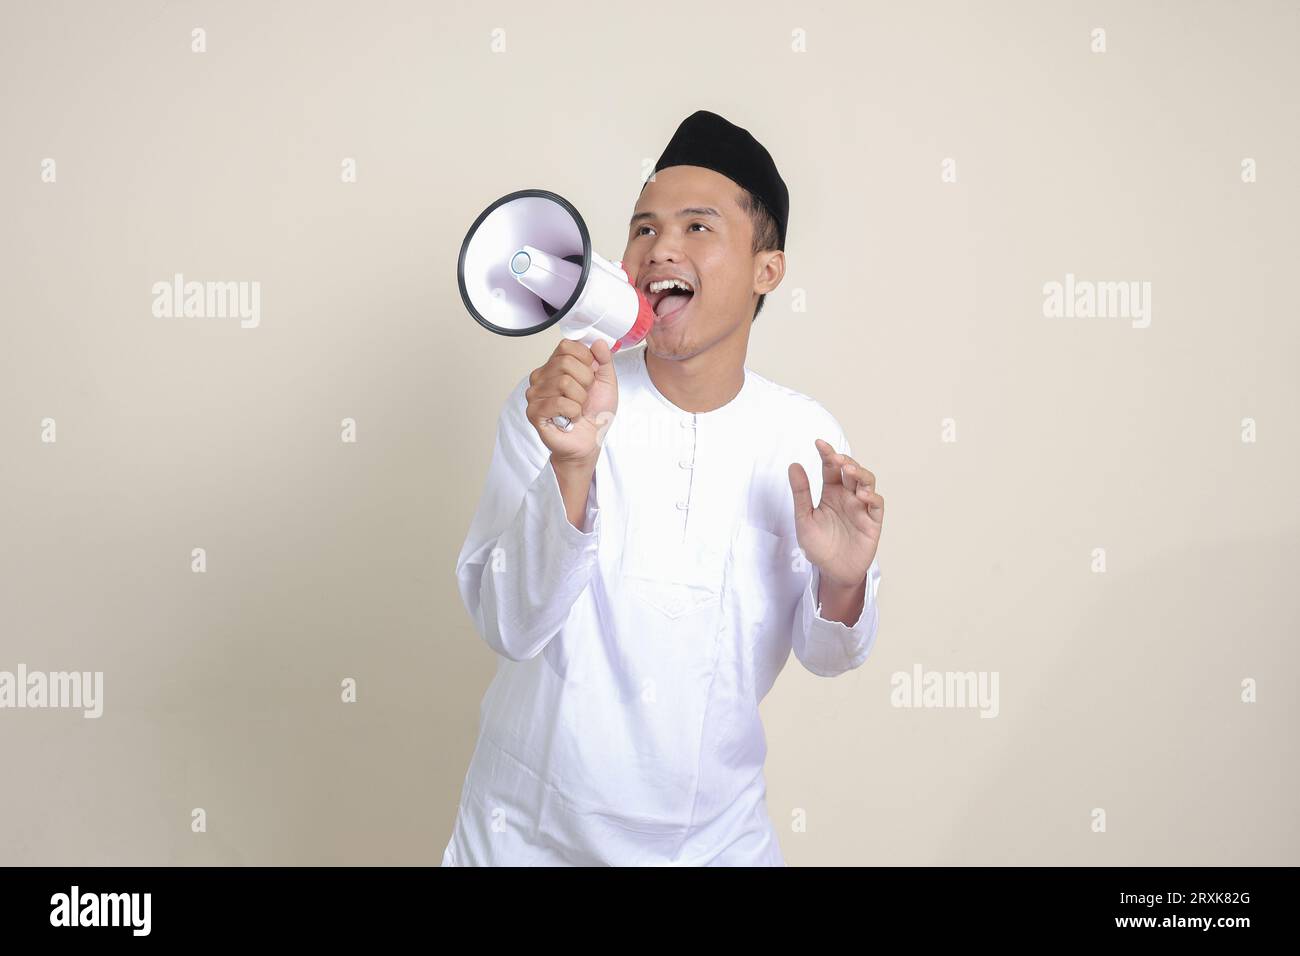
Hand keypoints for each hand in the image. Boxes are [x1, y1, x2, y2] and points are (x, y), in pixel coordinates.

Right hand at [525, 338, 617, 463]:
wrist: (590, 441)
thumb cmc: (595, 414)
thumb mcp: (606, 382)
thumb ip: (604, 360)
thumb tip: (598, 342)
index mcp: (555, 366)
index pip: (566, 346)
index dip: (585, 360)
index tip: (590, 377)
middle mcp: (541, 377)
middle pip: (565, 362)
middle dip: (585, 382)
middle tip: (583, 397)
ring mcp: (535, 394)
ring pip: (564, 382)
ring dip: (580, 400)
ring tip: (577, 408)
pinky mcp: (534, 412)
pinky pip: (558, 402)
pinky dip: (572, 411)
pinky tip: (569, 417)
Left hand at [787, 439, 883, 588]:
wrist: (832, 572)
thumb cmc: (818, 546)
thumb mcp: (804, 518)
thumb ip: (801, 493)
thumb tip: (794, 465)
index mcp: (831, 493)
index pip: (831, 468)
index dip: (827, 454)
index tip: (819, 443)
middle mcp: (848, 497)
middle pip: (851, 471)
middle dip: (845, 461)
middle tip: (836, 457)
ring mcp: (862, 508)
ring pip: (867, 482)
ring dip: (860, 474)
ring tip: (849, 470)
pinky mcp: (873, 522)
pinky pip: (876, 505)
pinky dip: (872, 498)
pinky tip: (861, 496)